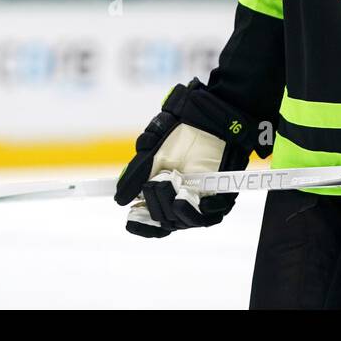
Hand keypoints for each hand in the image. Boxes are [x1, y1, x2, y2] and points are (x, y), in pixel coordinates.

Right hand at [114, 79, 260, 237]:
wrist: (210, 117)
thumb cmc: (181, 131)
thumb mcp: (153, 150)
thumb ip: (137, 174)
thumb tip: (120, 199)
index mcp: (162, 193)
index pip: (150, 222)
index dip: (140, 224)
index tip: (131, 217)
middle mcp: (180, 201)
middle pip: (163, 221)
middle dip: (156, 204)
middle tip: (157, 183)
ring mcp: (200, 202)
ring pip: (182, 221)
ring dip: (172, 206)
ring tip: (172, 184)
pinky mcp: (220, 200)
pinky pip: (208, 218)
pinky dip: (196, 210)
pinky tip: (185, 197)